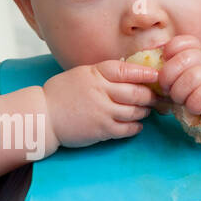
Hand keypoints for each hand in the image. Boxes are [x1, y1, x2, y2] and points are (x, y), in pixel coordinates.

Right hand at [42, 58, 158, 148]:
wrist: (43, 116)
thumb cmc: (61, 93)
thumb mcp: (82, 74)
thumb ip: (103, 73)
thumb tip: (129, 73)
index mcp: (96, 74)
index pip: (128, 70)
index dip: (146, 73)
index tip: (156, 76)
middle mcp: (102, 92)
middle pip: (137, 93)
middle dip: (151, 95)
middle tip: (157, 96)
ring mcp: (103, 112)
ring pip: (135, 111)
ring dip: (145, 111)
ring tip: (146, 110)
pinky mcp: (101, 130)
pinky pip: (127, 129)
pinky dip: (136, 127)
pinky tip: (137, 125)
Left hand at [154, 36, 200, 133]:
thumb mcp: (194, 75)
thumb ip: (178, 70)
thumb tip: (152, 75)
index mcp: (200, 52)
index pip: (179, 43)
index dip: (168, 56)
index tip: (168, 71)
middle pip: (180, 61)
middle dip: (168, 79)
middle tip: (169, 91)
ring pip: (189, 79)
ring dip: (180, 94)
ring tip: (184, 101)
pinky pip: (199, 96)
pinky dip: (192, 105)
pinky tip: (196, 108)